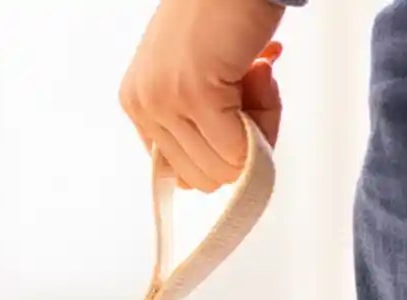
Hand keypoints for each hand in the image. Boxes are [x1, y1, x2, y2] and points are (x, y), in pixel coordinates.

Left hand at [120, 0, 284, 191]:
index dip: (225, 152)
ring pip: (225, 166)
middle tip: (258, 90)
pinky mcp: (195, 94)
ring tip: (259, 76)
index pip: (182, 171)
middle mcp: (143, 106)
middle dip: (245, 144)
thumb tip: (231, 171)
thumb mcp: (197, 75)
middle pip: (204, 176)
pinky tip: (264, 68)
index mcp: (138, 105)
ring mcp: (165, 102)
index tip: (243, 110)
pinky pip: (241, 147)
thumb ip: (201, 121)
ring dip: (260, 127)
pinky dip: (268, 117)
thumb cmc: (222, 14)